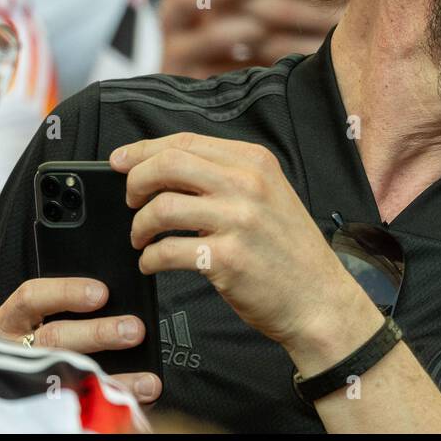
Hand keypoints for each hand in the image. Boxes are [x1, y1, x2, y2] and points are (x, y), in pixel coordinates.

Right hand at [0, 276, 161, 402]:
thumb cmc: (28, 341)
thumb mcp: (33, 319)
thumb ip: (62, 308)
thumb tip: (110, 299)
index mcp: (8, 322)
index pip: (31, 298)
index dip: (67, 292)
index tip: (102, 293)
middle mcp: (12, 351)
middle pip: (55, 339)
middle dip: (99, 334)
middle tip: (133, 330)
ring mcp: (24, 383)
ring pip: (68, 379)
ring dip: (113, 377)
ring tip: (146, 380)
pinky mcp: (38, 409)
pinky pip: (78, 406)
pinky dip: (110, 400)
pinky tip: (135, 398)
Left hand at [114, 132, 373, 353]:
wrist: (320, 298)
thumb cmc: (289, 251)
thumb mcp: (270, 195)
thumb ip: (228, 176)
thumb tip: (165, 166)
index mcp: (256, 162)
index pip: (185, 142)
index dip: (143, 150)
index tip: (120, 161)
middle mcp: (247, 185)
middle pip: (168, 165)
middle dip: (136, 181)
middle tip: (130, 201)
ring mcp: (238, 221)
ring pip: (161, 207)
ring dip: (139, 226)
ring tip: (142, 239)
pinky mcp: (227, 259)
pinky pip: (167, 250)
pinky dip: (150, 258)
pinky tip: (153, 263)